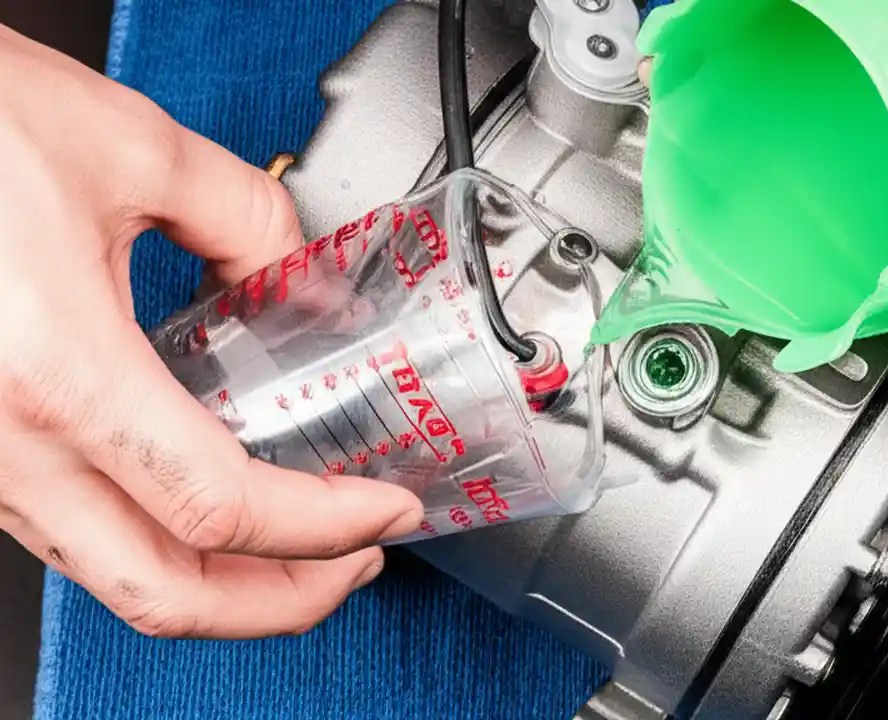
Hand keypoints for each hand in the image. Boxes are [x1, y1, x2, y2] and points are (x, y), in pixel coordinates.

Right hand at [0, 28, 423, 638]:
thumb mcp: (130, 148)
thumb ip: (244, 218)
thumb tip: (296, 274)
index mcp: (57, 372)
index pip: (223, 508)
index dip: (327, 526)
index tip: (387, 509)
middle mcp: (4, 442)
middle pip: (165, 591)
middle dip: (282, 600)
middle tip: (356, 560)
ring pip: (108, 574)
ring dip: (218, 581)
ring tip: (297, 541)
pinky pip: (68, 532)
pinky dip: (153, 540)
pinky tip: (202, 498)